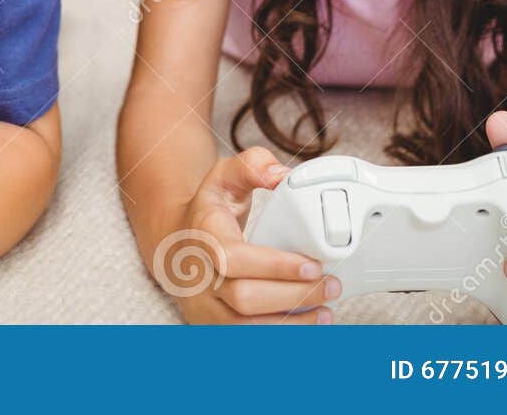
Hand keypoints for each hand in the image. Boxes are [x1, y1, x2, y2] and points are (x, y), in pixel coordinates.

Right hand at [157, 146, 337, 323]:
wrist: (176, 243)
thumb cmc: (208, 212)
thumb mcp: (224, 177)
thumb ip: (252, 165)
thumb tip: (282, 175)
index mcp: (203, 238)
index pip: (234, 259)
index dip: (275, 267)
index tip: (312, 265)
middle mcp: (200, 277)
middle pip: (244, 299)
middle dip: (293, 296)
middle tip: (330, 286)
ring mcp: (204, 307)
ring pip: (245, 329)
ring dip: (290, 324)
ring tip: (325, 311)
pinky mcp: (213, 327)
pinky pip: (246, 341)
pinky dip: (279, 338)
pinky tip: (306, 327)